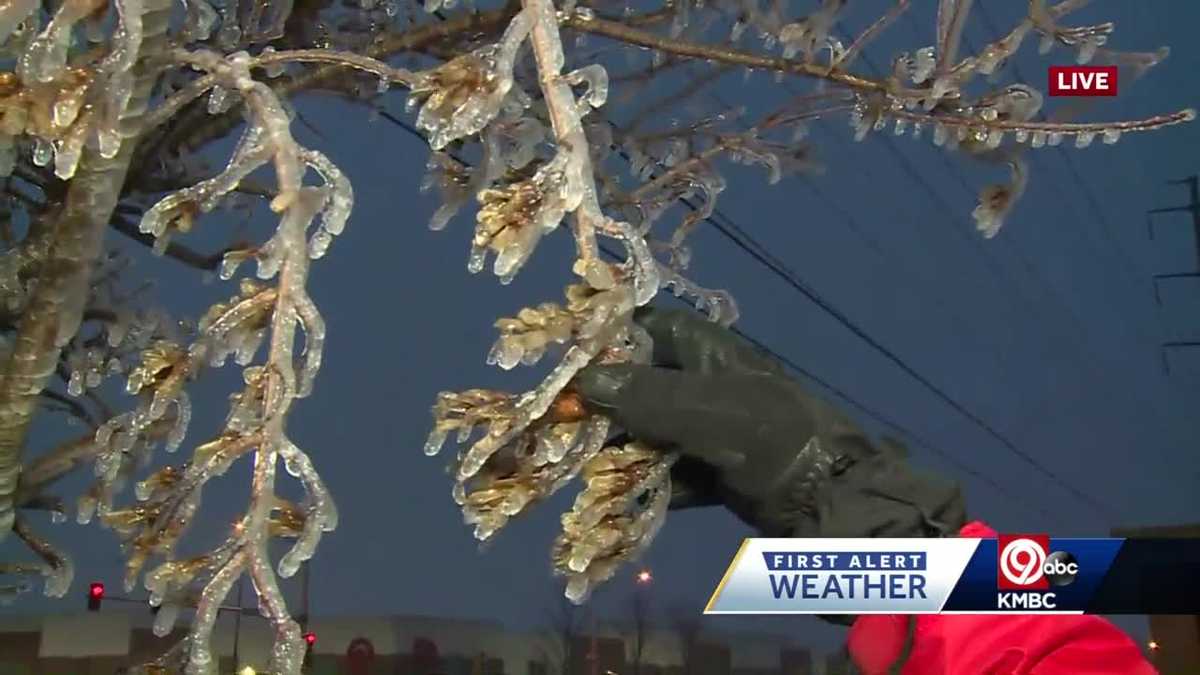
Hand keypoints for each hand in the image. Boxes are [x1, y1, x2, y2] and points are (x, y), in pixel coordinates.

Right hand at [574, 307, 965, 538]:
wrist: (832, 502)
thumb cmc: (771, 437)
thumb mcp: (706, 409)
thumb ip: (644, 395)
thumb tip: (581, 380)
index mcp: (708, 349)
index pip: (646, 327)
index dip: (606, 339)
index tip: (564, 360)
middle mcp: (706, 383)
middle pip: (640, 383)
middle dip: (604, 404)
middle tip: (563, 424)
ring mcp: (712, 428)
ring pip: (651, 430)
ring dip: (621, 447)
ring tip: (585, 464)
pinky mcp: (716, 470)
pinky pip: (670, 470)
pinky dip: (648, 482)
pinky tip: (620, 496)